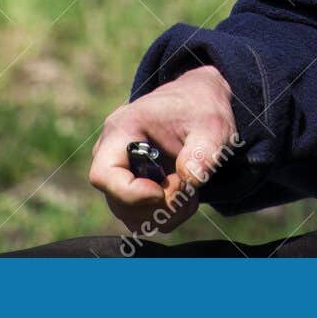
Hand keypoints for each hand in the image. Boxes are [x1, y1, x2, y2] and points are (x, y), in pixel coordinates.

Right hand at [88, 65, 237, 234]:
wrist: (201, 101)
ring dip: (165, 213)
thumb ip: (204, 151)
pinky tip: (186, 192)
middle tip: (188, 185)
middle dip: (158, 205)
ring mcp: (121, 171)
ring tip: (190, 188)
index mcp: (122, 130)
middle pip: (118, 201)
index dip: (131, 193)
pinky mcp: (133, 185)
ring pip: (130, 215)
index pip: (104, 175)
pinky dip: (167, 215)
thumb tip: (190, 180)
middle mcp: (113, 152)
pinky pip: (141, 216)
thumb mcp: (212, 124)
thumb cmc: (201, 107)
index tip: (163, 191)